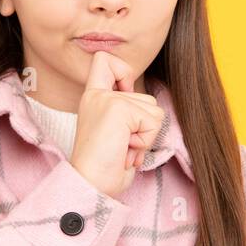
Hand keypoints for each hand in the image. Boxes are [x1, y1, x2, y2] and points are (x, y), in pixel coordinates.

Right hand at [69, 51, 164, 198]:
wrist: (90, 186)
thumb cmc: (105, 166)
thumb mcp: (114, 132)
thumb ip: (126, 113)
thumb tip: (151, 110)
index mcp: (93, 97)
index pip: (105, 60)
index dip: (124, 70)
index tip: (124, 93)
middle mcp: (98, 95)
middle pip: (147, 97)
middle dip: (144, 127)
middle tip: (122, 144)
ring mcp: (108, 100)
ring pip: (154, 110)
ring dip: (145, 136)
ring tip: (123, 148)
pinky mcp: (119, 109)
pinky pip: (153, 122)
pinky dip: (145, 141)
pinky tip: (126, 150)